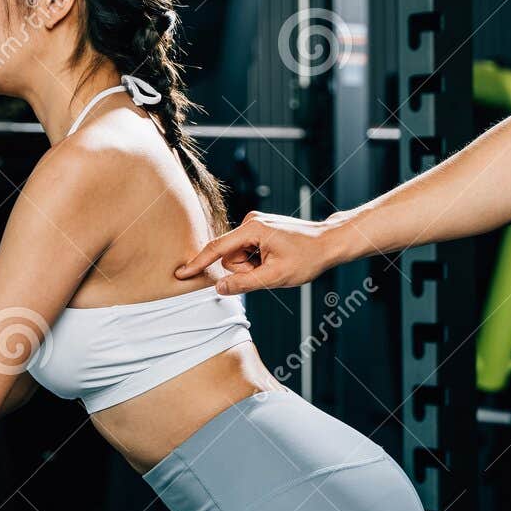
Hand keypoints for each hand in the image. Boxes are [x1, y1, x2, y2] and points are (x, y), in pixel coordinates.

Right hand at [175, 211, 348, 294]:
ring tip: (275, 264)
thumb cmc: (308, 258)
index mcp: (253, 230)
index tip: (181, 273)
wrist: (329, 242)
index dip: (198, 263)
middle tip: (269, 271)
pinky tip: (275, 259)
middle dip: (245, 270)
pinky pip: (248, 251)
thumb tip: (219, 288)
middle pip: (230, 256)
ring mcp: (256, 225)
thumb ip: (245, 283)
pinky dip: (257, 261)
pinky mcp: (260, 230)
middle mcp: (251, 222)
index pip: (218, 249)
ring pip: (239, 256)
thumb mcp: (276, 277)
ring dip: (252, 267)